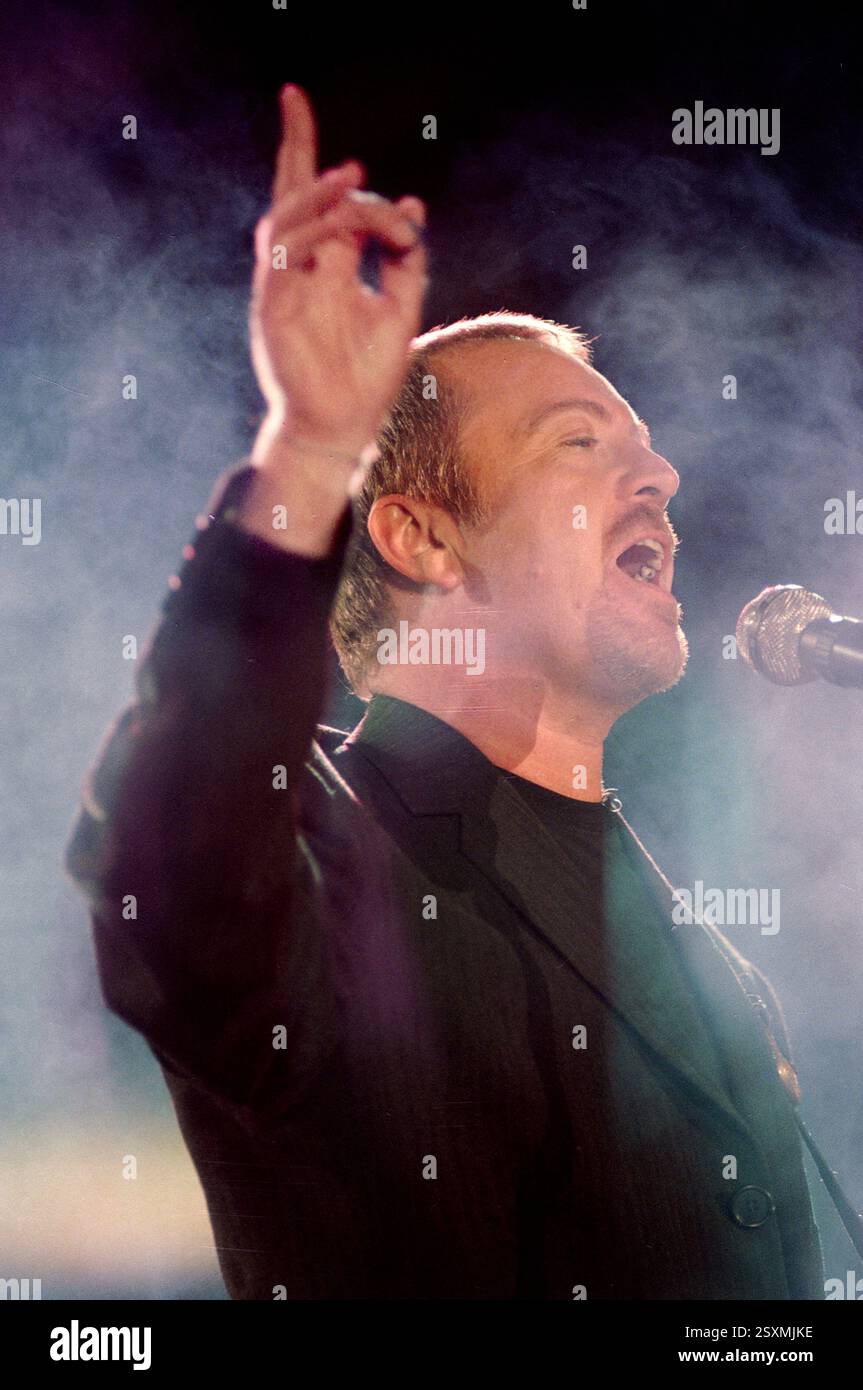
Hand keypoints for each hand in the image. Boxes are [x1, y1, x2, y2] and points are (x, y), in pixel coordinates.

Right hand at [249, 85, 427, 459]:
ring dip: (315, 193)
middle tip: (294, 98)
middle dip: (290, 144)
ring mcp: (283, 287)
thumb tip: (414, 203)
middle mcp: (301, 270)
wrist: (343, 428)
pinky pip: (282, 256)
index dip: (323, 164)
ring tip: (349, 176)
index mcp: (328, 267)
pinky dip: (309, 233)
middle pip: (290, 195)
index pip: (322, 203)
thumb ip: (406, 259)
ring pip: (286, 219)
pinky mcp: (272, 307)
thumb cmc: (366, 377)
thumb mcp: (401, 309)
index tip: (377, 180)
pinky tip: (339, 223)